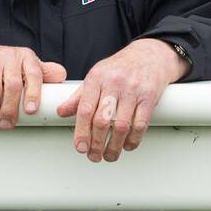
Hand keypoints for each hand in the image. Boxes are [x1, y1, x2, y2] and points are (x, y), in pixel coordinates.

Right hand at [0, 44, 67, 129]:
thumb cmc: (5, 64)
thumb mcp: (26, 65)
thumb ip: (43, 72)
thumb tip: (61, 77)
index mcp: (26, 58)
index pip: (34, 75)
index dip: (33, 93)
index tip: (31, 111)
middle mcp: (10, 57)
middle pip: (13, 85)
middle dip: (10, 109)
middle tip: (7, 125)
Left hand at [56, 38, 187, 161]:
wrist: (149, 55)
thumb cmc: (121, 68)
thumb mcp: (96, 76)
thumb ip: (79, 96)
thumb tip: (61, 112)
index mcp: (97, 78)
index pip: (85, 109)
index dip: (81, 132)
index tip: (80, 148)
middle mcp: (114, 83)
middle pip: (101, 120)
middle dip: (96, 144)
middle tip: (93, 156)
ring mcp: (132, 90)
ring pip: (121, 125)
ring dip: (114, 146)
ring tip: (109, 155)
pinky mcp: (149, 96)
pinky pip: (140, 124)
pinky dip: (133, 140)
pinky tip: (127, 145)